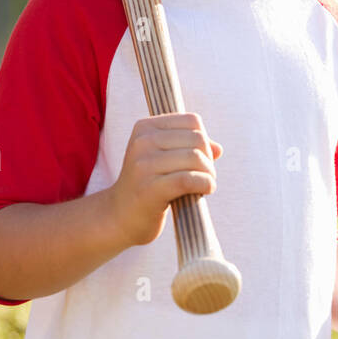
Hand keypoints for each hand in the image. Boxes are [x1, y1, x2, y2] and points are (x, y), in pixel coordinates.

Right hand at [105, 112, 222, 247]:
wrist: (119, 217)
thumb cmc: (148, 186)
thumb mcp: (164, 160)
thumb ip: (190, 148)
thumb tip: (218, 148)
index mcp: (145, 128)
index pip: (192, 121)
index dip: (204, 141)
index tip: (199, 160)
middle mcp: (142, 142)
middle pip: (197, 139)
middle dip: (208, 159)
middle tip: (204, 175)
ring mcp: (143, 165)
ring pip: (196, 158)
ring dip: (209, 174)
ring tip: (204, 185)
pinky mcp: (150, 188)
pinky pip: (190, 179)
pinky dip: (205, 184)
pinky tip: (205, 190)